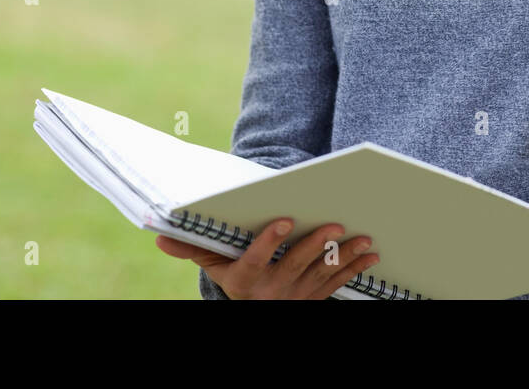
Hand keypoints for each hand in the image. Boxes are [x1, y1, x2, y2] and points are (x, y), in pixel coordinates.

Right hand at [156, 218, 379, 298]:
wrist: (257, 308)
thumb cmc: (235, 276)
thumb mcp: (214, 265)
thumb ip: (193, 247)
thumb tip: (157, 235)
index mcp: (246, 279)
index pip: (256, 259)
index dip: (269, 240)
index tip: (284, 218)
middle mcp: (272, 291)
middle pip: (296, 266)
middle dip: (317, 245)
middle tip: (335, 225)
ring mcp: (296, 297)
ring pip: (322, 275)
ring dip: (344, 256)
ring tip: (363, 237)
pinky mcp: (316, 299)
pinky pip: (337, 284)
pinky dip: (356, 269)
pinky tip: (371, 254)